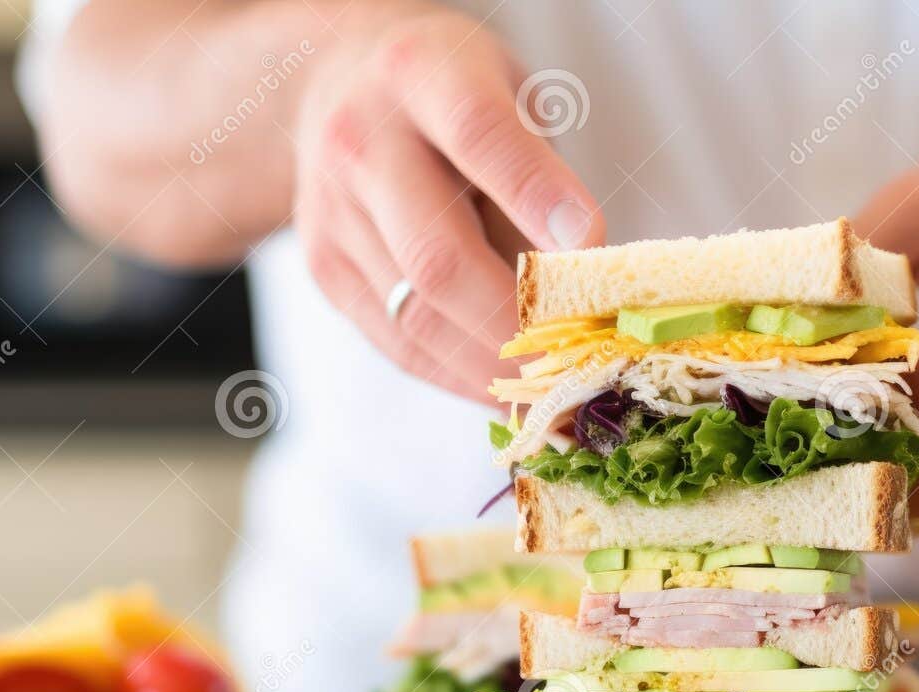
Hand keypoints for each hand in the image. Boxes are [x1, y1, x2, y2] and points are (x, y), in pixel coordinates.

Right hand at [293, 4, 603, 401]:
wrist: (337, 81)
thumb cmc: (451, 92)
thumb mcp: (508, 93)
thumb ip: (541, 173)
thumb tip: (588, 280)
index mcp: (420, 75)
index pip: (479, 134)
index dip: (537, 195)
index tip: (594, 245)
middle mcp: (362, 141)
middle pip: (438, 256)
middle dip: (517, 323)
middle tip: (577, 358)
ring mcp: (332, 211)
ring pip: (416, 317)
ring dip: (493, 366)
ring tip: (552, 388)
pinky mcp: (324, 268)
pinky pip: (397, 343)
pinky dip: (458, 374)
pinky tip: (503, 386)